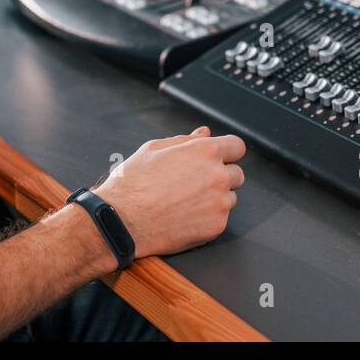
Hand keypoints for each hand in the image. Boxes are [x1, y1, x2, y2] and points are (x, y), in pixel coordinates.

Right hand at [95, 125, 245, 259]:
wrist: (122, 220)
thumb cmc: (133, 183)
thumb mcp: (154, 149)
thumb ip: (185, 140)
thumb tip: (204, 133)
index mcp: (205, 152)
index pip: (237, 146)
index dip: (227, 152)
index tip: (219, 158)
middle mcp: (217, 176)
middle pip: (237, 173)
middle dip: (221, 175)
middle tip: (195, 183)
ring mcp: (219, 203)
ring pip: (230, 197)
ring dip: (215, 198)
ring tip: (186, 201)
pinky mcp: (216, 226)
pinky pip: (221, 218)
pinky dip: (208, 218)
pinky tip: (185, 216)